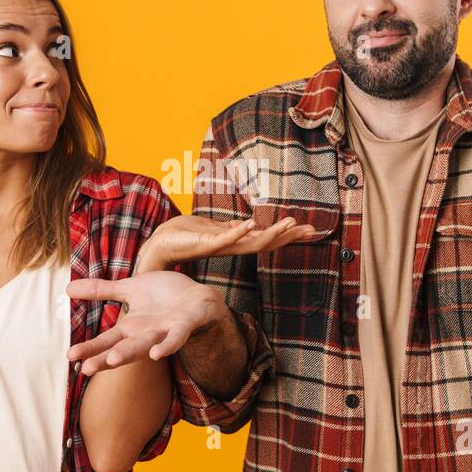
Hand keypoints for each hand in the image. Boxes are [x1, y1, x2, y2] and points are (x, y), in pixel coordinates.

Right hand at [66, 270, 228, 373]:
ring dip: (130, 353)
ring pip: (146, 345)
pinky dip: (167, 345)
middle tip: (85, 368)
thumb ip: (101, 290)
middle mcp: (147, 334)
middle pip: (123, 348)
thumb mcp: (130, 289)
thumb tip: (67, 288)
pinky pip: (177, 337)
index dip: (90, 348)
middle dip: (105, 359)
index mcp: (132, 327)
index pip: (107, 340)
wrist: (200, 297)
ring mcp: (166, 331)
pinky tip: (156, 353)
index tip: (70, 356)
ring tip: (113, 360)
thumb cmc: (165, 297)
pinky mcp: (186, 324)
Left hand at [136, 213, 316, 271]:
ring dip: (271, 233)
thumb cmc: (185, 236)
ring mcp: (220, 246)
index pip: (267, 239)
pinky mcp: (205, 243)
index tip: (309, 229)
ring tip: (289, 223)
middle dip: (289, 236)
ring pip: (251, 243)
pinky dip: (237, 232)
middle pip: (267, 243)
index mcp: (236, 243)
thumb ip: (231, 229)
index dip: (288, 234)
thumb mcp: (214, 229)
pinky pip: (225, 239)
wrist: (160, 244)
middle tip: (310, 230)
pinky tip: (250, 223)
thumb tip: (247, 226)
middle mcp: (232, 247)